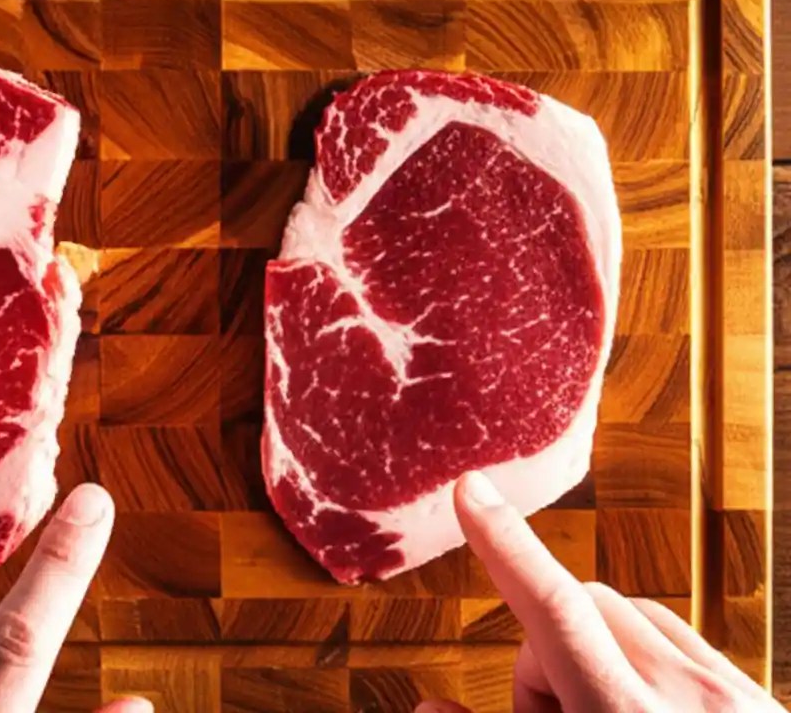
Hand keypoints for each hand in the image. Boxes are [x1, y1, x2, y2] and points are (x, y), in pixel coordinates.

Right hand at [416, 472, 779, 712]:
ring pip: (630, 615)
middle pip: (581, 606)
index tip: (472, 491)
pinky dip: (641, 659)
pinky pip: (678, 641)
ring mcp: (731, 697)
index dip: (504, 544)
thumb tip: (425, 706)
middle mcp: (686, 698)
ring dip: (592, 649)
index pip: (550, 607)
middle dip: (544, 650)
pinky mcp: (758, 703)